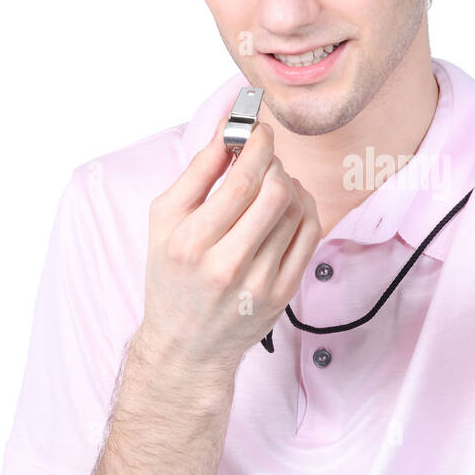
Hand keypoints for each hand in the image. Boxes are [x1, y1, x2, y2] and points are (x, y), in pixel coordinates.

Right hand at [138, 113, 321, 375]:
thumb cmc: (171, 275)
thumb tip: (228, 130)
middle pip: (274, 192)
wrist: (186, 345)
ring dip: (289, 183)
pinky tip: (289, 202)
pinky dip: (304, 207)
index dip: (257, 145)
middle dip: (274, 162)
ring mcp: (260, 283)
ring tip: (272, 181)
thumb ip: (196, 172)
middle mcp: (227, 266)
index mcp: (191, 243)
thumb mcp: (164, 221)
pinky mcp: (283, 293)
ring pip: (295, 210)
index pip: (241, 180)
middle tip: (264, 156)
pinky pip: (309, 234)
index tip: (258, 130)